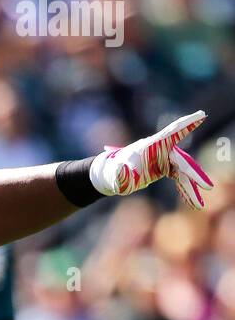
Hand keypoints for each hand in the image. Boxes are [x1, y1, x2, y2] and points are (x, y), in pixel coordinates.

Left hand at [89, 112, 212, 209]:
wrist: (111, 176)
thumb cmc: (113, 173)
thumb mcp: (116, 175)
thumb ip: (120, 173)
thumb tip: (120, 171)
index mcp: (151, 146)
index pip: (172, 132)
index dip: (186, 124)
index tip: (201, 115)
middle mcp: (161, 150)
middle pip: (182, 161)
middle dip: (194, 174)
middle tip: (206, 187)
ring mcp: (164, 159)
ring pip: (183, 172)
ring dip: (191, 187)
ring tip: (199, 204)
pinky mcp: (164, 168)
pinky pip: (179, 178)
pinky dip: (185, 189)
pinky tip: (193, 202)